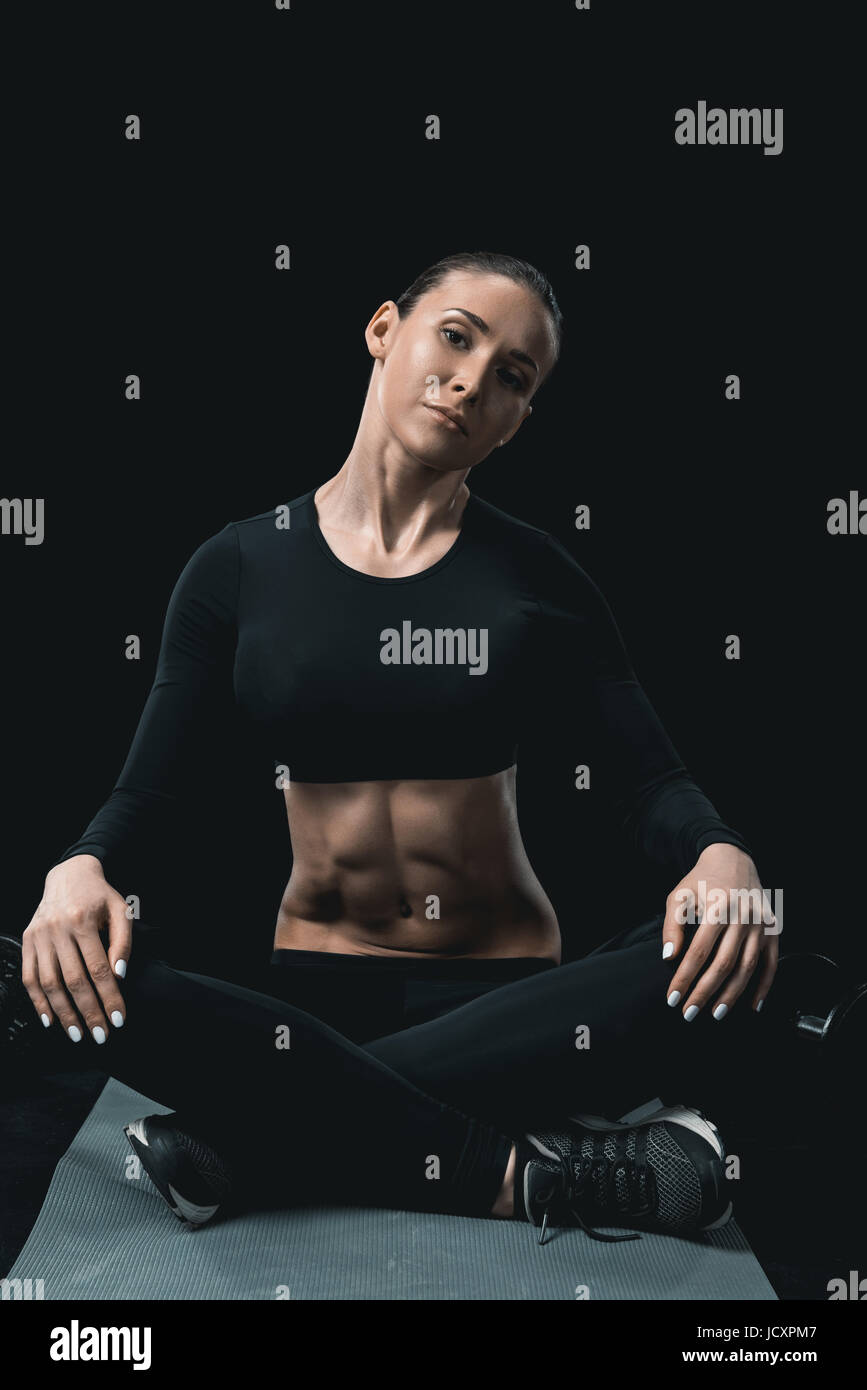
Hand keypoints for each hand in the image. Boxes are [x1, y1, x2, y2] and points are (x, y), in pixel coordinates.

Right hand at [22, 856, 131, 1042]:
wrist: (68, 875)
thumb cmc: (99, 896)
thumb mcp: (120, 911)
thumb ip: (123, 943)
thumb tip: (119, 975)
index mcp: (82, 920)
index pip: (98, 968)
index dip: (109, 996)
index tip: (118, 1019)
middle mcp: (57, 929)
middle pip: (73, 980)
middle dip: (88, 1011)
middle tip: (100, 1035)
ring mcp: (39, 936)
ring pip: (49, 983)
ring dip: (63, 1013)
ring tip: (77, 1034)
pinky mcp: (27, 941)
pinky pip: (29, 977)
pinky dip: (38, 1001)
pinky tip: (50, 1019)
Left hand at [661, 843, 778, 1020]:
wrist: (733, 859)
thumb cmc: (701, 881)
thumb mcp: (679, 896)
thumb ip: (672, 926)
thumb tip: (670, 957)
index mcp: (717, 908)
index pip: (698, 952)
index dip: (685, 977)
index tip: (672, 998)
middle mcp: (742, 918)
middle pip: (723, 963)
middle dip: (705, 992)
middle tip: (689, 1013)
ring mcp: (760, 925)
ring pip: (748, 967)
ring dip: (732, 994)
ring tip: (716, 1014)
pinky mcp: (772, 931)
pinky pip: (771, 963)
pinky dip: (763, 987)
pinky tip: (752, 1006)